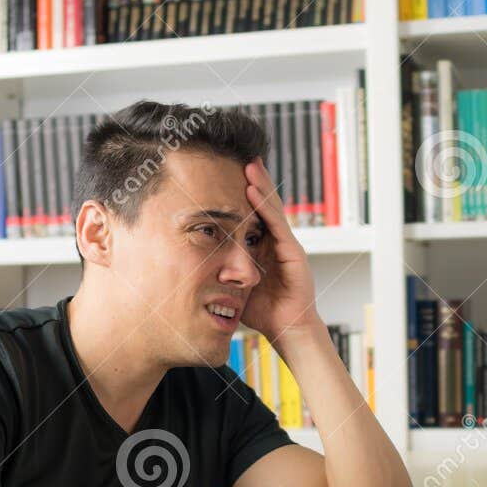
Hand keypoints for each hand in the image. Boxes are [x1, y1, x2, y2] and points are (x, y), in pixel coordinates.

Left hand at [240, 159, 320, 345]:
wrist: (287, 329)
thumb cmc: (264, 311)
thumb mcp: (237, 284)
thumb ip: (223, 269)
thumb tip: (193, 262)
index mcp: (265, 247)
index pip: (255, 214)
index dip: (247, 194)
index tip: (233, 174)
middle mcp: (278, 242)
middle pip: (266, 205)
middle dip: (256, 181)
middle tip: (243, 157)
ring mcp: (287, 245)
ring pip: (272, 209)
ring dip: (261, 185)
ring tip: (249, 165)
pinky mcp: (293, 252)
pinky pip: (276, 224)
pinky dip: (265, 206)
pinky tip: (254, 191)